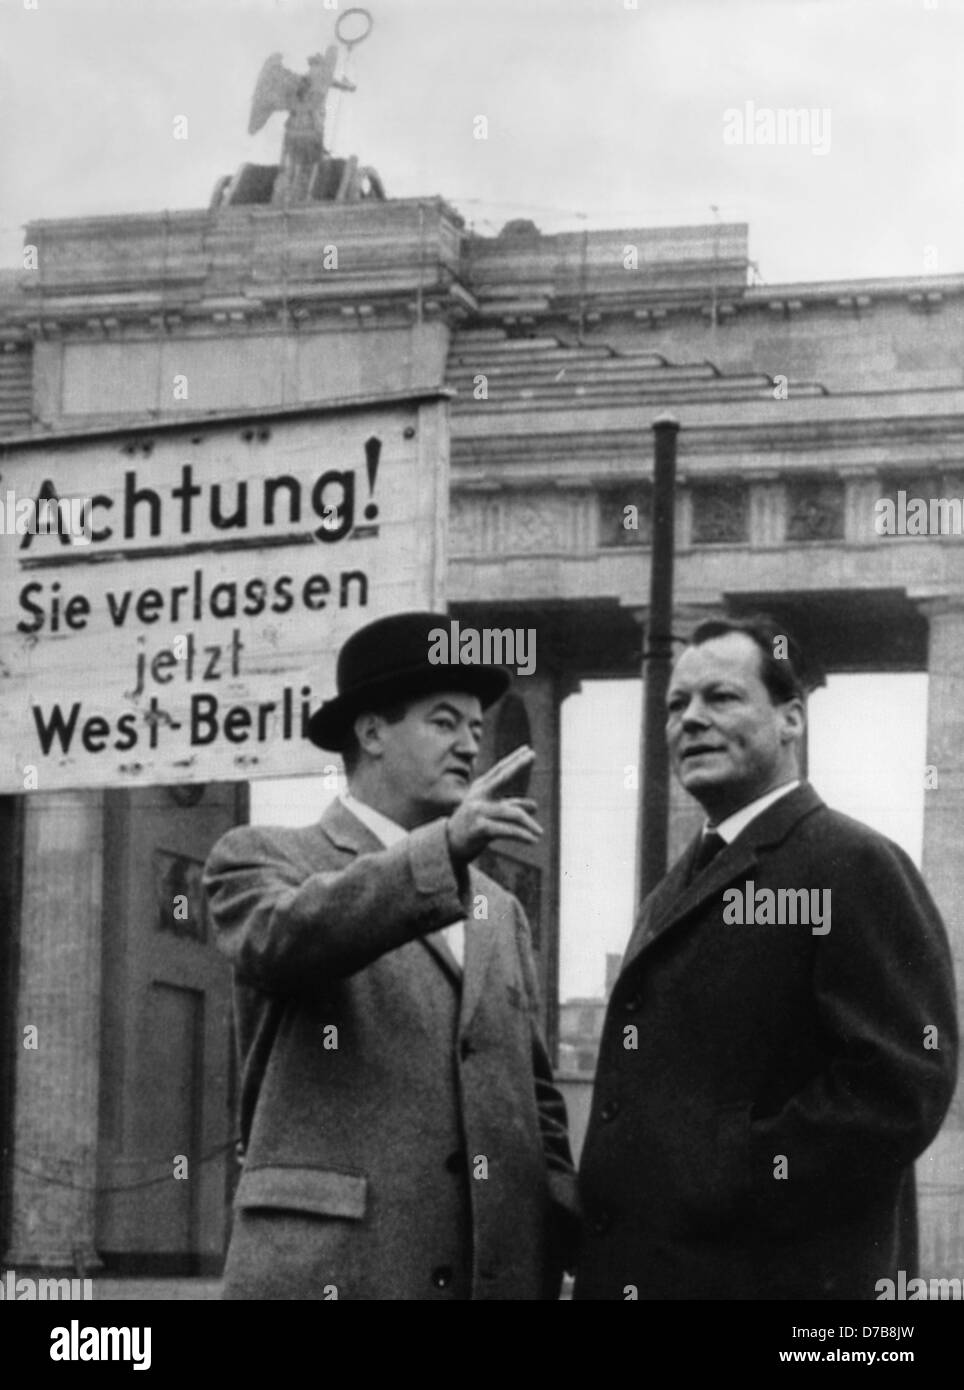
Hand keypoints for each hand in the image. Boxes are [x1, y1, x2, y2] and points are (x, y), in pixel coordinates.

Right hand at [446, 745, 542, 864]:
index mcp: (481, 788)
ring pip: (511, 812)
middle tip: (532, 754)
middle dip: (517, 764)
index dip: (514, 759)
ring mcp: (478, 810)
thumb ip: (512, 807)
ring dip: (528, 824)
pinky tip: (533, 840)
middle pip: (502, 776)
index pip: (500, 770)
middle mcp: (479, 795)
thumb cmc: (473, 826)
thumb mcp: (492, 813)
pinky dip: (522, 835)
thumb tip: (535, 806)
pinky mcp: (479, 827)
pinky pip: (507, 830)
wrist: (449, 844)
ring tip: (540, 833)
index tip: (528, 750)